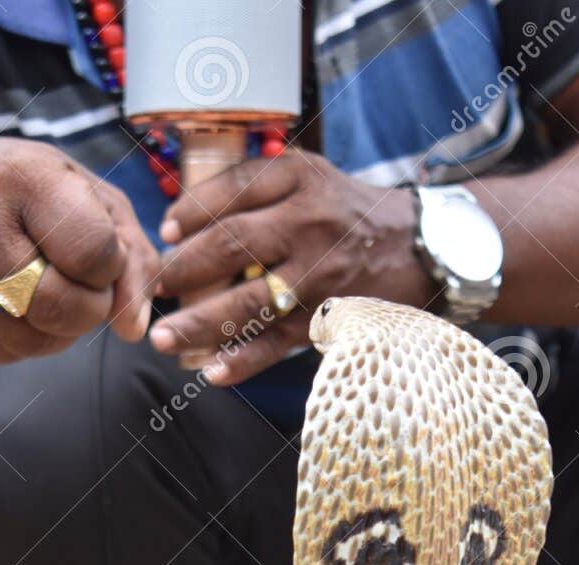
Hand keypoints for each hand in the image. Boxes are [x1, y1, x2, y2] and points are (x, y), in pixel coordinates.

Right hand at [0, 138, 157, 360]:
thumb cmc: (29, 193)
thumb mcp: (91, 196)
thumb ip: (132, 258)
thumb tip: (133, 329)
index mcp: (24, 178)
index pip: (92, 254)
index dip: (109, 268)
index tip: (98, 256)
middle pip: (57, 307)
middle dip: (87, 309)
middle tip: (83, 288)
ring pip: (31, 340)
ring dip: (59, 331)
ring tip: (51, 294)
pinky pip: (4, 354)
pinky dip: (26, 340)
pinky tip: (19, 306)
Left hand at [151, 149, 433, 384]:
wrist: (424, 245)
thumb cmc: (350, 214)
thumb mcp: (313, 180)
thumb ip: (259, 191)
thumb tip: (186, 218)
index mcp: (301, 179)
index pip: (236, 186)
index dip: (193, 209)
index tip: (166, 231)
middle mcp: (309, 220)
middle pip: (231, 243)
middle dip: (183, 269)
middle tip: (154, 287)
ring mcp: (320, 271)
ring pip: (248, 300)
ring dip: (199, 322)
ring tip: (164, 339)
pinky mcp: (330, 314)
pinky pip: (278, 342)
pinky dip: (242, 360)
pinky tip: (211, 372)